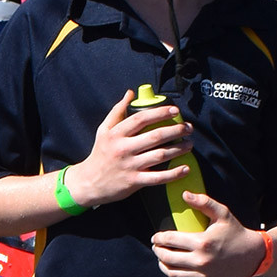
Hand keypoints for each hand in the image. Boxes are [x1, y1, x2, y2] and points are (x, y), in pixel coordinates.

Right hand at [68, 90, 191, 209]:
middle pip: (155, 136)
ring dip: (178, 149)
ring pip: (159, 155)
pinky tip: (184, 168)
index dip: (160, 113)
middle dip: (175, 130)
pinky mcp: (133, 182)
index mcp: (117, 134)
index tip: (175, 111)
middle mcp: (123, 149)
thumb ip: (117, 111)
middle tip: (188, 128)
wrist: (88, 183)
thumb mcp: (103, 130)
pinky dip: (173, 174)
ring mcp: (129, 166)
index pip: (141, 119)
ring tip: (189, 144)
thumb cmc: (99, 155)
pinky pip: (157, 178)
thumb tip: (130, 93)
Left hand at [150, 193, 265, 276]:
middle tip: (156, 247)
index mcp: (203, 243)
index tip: (155, 237)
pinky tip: (172, 269)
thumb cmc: (235, 232)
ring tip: (161, 258)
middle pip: (168, 258)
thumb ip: (204, 202)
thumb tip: (184, 194)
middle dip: (158, 251)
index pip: (172, 240)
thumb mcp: (223, 214)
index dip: (159, 238)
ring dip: (162, 265)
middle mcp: (201, 262)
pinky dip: (173, 276)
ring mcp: (203, 276)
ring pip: (172, 273)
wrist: (251, 256)